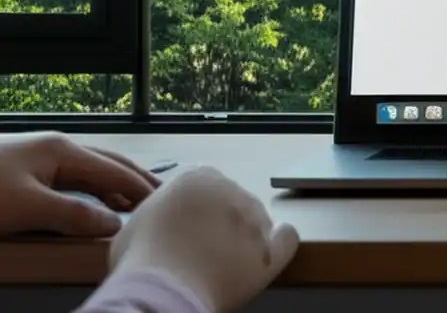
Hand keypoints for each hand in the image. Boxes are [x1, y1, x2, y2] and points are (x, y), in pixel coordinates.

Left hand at [0, 132, 158, 236]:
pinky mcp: (26, 172)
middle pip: (108, 164)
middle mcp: (56, 149)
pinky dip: (94, 192)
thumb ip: (74, 215)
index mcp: (62, 150)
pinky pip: (73, 181)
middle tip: (164, 197)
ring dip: (115, 188)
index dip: (141, 187)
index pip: (115, 170)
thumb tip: (115, 224)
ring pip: (90, 173)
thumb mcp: (28, 207)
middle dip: (136, 180)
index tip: (167, 203)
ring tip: (137, 203)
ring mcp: (41, 159)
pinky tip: (99, 202)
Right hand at [108, 166, 298, 312]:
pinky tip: (271, 250)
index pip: (204, 184)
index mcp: (197, 178)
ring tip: (225, 261)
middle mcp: (232, 191)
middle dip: (221, 221)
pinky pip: (287, 238)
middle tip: (202, 248)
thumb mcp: (139, 220)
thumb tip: (166, 219)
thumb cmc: (141, 259)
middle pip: (233, 201)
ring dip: (246, 236)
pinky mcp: (271, 249)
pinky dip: (282, 241)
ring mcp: (256, 219)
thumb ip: (161, 209)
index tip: (186, 226)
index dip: (196, 207)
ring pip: (258, 220)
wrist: (165, 289)